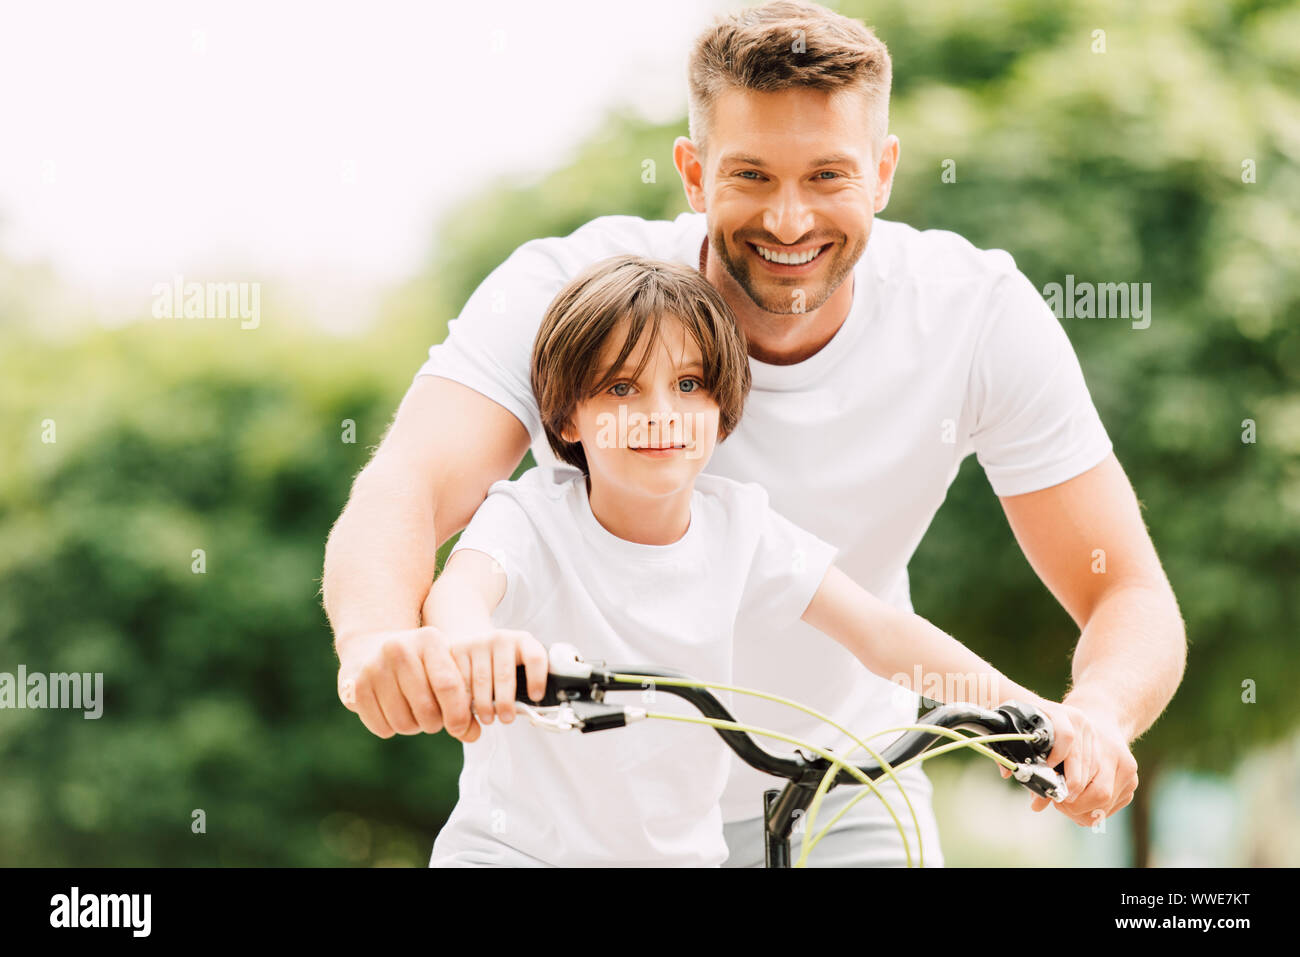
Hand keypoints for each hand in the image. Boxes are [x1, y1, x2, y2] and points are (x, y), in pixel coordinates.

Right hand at [335, 627, 545, 742]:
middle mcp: (398, 649)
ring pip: (404, 723)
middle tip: (433, 719)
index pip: (447, 685)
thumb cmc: (419, 664)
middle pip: (426, 709)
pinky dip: (391, 728)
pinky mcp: (354, 687)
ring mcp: (373, 667)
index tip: (460, 728)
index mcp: (428, 640)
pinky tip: (392, 712)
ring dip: (413, 727)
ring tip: (412, 713)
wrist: (370, 646)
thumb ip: (463, 701)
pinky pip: (382, 728)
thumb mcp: (444, 668)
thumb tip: (473, 735)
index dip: (458, 714)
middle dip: (435, 723)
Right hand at [444, 628, 548, 734]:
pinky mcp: (458, 650)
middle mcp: (501, 639)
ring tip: (488, 719)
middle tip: (507, 719)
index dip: (537, 678)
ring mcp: (478, 643)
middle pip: (505, 675)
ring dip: (484, 704)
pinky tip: (469, 710)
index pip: (535, 657)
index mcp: (523, 641)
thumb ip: (528, 684)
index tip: (536, 697)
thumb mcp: (520, 665)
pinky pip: (461, 680)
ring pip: (481, 680)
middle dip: (505, 702)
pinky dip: (465, 699)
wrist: (476, 641)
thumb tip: (536, 715)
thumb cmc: (503, 663)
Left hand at [998, 695, 1138, 826]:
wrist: (1101, 718)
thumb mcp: (1047, 738)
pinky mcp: (1131, 773)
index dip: (1061, 774)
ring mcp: (1122, 758)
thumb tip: (1025, 794)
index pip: (1069, 745)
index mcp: (1076, 720)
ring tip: (1067, 807)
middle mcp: (1103, 740)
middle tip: (1058, 804)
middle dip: (1072, 802)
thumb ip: (1035, 764)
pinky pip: (1113, 801)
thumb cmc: (1065, 733)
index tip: (1051, 786)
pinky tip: (1082, 805)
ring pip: (1104, 797)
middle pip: (1091, 785)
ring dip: (1082, 809)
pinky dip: (1095, 810)